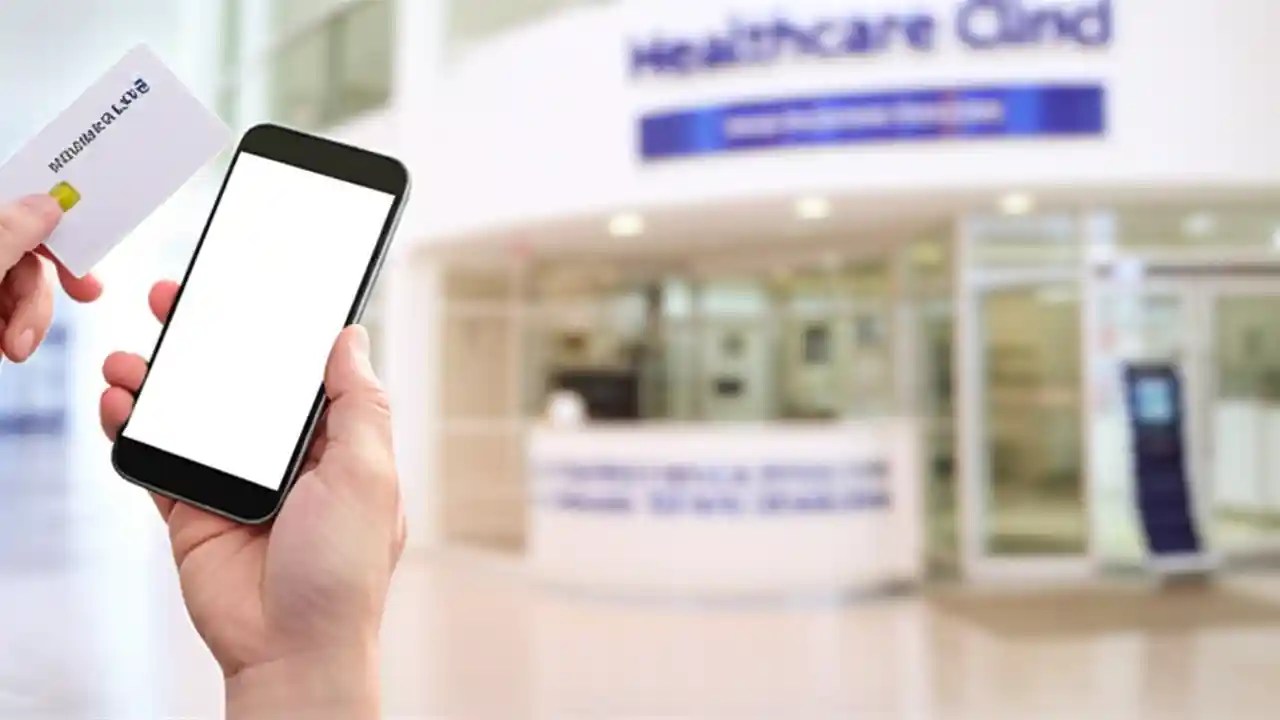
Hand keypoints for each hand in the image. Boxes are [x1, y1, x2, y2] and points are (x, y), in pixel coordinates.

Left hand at [0, 195, 101, 360]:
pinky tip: (4, 348)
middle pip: (28, 250)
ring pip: (25, 288)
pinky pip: (12, 316)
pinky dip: (16, 334)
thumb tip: (47, 203)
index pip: (14, 204)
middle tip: (87, 294)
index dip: (50, 212)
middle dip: (44, 282)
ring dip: (31, 319)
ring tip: (13, 346)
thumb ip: (8, 232)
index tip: (87, 226)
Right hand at [99, 281, 405, 718]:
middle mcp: (283, 457)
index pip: (298, 371)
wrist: (294, 648)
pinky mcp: (192, 511)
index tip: (246, 286)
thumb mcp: (370, 474)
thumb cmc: (346, 568)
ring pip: (188, 415)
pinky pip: (155, 462)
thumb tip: (350, 338)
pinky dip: (132, 430)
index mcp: (333, 443)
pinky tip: (118, 403)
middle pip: (235, 383)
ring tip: (129, 357)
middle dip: (202, 340)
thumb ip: (358, 404)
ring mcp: (233, 482)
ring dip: (156, 380)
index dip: (272, 328)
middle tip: (172, 299)